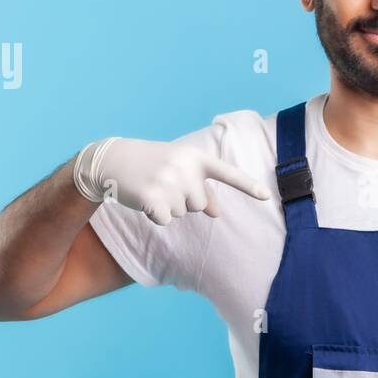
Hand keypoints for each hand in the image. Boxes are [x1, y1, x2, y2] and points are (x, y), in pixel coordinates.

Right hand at [74, 136, 271, 224]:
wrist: (111, 159)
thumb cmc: (150, 165)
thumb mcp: (177, 170)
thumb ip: (200, 188)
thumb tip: (217, 212)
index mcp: (195, 157)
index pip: (227, 173)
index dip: (248, 186)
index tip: (267, 197)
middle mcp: (185, 168)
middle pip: (199, 205)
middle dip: (183, 200)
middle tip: (163, 183)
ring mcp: (169, 182)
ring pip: (183, 213)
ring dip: (168, 207)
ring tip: (151, 188)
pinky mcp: (153, 198)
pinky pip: (166, 220)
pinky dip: (155, 215)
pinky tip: (143, 199)